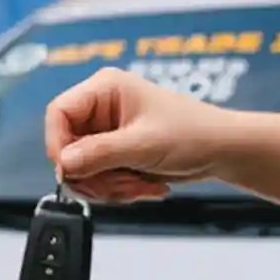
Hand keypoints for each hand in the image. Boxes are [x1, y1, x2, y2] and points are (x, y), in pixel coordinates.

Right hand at [45, 67, 231, 202]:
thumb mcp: (143, 144)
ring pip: (82, 169)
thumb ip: (99, 154)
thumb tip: (64, 164)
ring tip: (139, 185)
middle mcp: (101, 107)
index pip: (58, 113)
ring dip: (108, 187)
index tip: (70, 172)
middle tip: (118, 186)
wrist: (221, 151)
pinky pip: (98, 179)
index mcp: (105, 89)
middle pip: (67, 147)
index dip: (58, 144)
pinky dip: (117, 190)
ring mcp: (107, 132)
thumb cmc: (194, 133)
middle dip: (92, 175)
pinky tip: (143, 186)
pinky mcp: (115, 153)